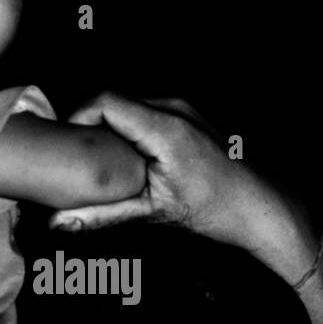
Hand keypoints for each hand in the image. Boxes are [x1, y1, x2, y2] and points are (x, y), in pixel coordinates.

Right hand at [48, 93, 313, 264]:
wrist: (260, 207)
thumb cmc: (214, 211)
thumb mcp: (153, 214)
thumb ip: (102, 214)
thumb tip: (61, 223)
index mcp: (164, 128)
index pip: (105, 100)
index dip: (76, 116)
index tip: (64, 142)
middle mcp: (174, 109)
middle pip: (115, 100)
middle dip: (90, 124)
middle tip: (75, 156)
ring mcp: (183, 108)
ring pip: (130, 105)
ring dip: (111, 127)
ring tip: (98, 160)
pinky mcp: (188, 115)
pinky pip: (147, 111)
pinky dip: (130, 129)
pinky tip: (127, 159)